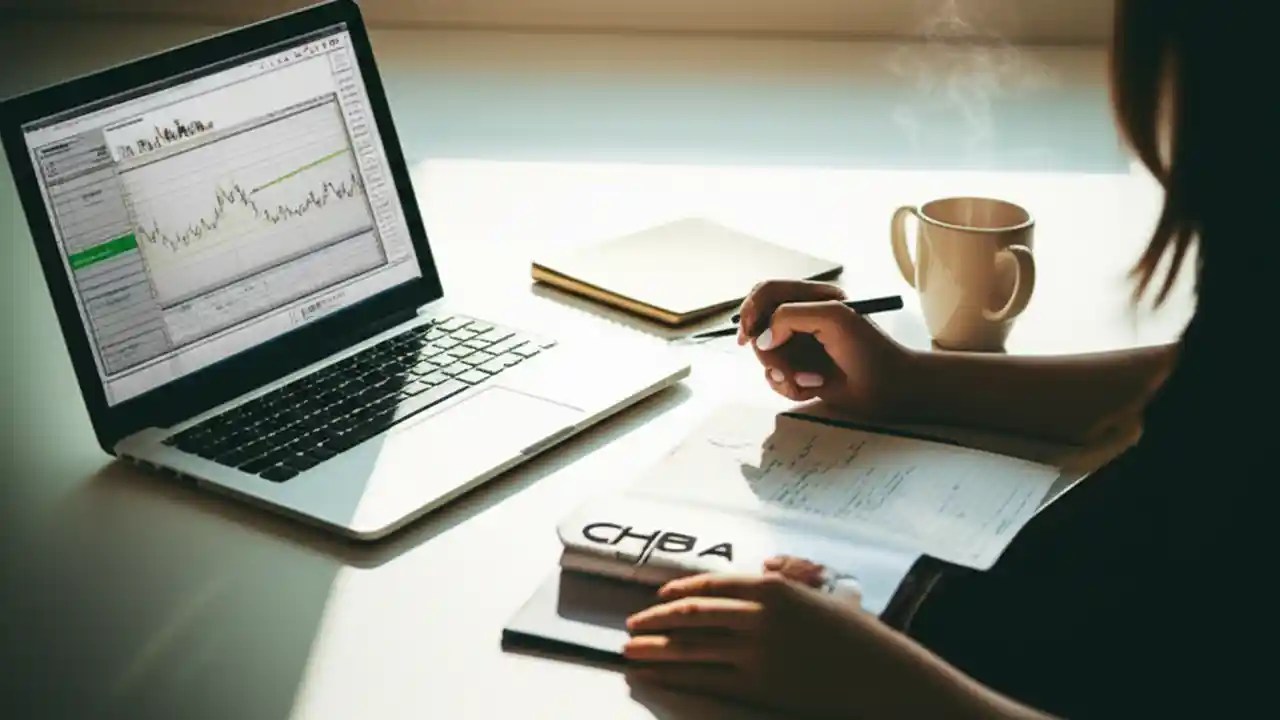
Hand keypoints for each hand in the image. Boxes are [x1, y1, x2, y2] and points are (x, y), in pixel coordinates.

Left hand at [624, 572, 963, 718]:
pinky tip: (654, 674)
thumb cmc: (857, 637)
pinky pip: (705, 676)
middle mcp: (759, 614)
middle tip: (632, 623)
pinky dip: (673, 673)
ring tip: (630, 650)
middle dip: (655, 618)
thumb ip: (786, 584)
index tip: (658, 596)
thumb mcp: (820, 597)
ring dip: (654, 647)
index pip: (711, 584)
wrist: (883, 676)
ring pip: (690, 645)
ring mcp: (756, 650)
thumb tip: (762, 570)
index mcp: (774, 586)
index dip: (678, 590)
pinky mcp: (759, 684)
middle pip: (692, 613)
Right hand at [736, 280, 920, 418]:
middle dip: (769, 352)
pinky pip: (775, 380)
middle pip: (758, 328)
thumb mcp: (832, 318)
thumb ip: (790, 316)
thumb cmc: (870, 350)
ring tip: (810, 380)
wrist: (891, 390)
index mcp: (811, 298)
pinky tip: (813, 388)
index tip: (749, 335)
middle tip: (785, 367)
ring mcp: (800, 348)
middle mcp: (802, 321)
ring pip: (765, 358)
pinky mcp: (800, 373)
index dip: (751, 310)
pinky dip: (790, 388)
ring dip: (783, 373)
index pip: (766, 292)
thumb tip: (762, 338)